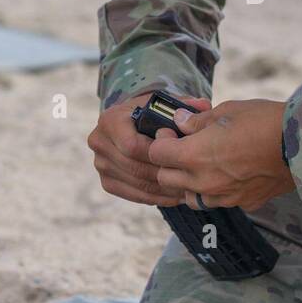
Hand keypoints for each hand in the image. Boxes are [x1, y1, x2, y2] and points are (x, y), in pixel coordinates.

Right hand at [88, 92, 211, 205]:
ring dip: (162, 190)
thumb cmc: (151, 114)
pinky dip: (154, 198)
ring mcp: (100, 164)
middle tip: (189, 180)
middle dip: (163, 174)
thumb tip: (202, 106)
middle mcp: (99, 141)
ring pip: (135, 184)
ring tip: (186, 190)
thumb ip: (184, 105)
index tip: (181, 157)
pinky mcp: (106, 181)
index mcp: (110, 119)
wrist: (131, 125)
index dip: (157, 154)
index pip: (132, 146)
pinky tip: (174, 197)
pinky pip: (132, 195)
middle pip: (134, 167)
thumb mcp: (164, 105)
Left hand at [147, 98, 294, 211]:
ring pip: (190, 197)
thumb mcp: (227, 111)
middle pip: (166, 179)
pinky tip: (229, 174)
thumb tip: (180, 121)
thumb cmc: (264, 121)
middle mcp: (203, 181)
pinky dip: (215, 190)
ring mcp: (223, 197)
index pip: (157, 154)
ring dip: (188, 182)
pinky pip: (218, 201)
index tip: (172, 132)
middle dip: (168, 163)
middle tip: (182, 147)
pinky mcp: (243, 204)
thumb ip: (198, 121)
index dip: (161, 141)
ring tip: (203, 164)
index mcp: (194, 155)